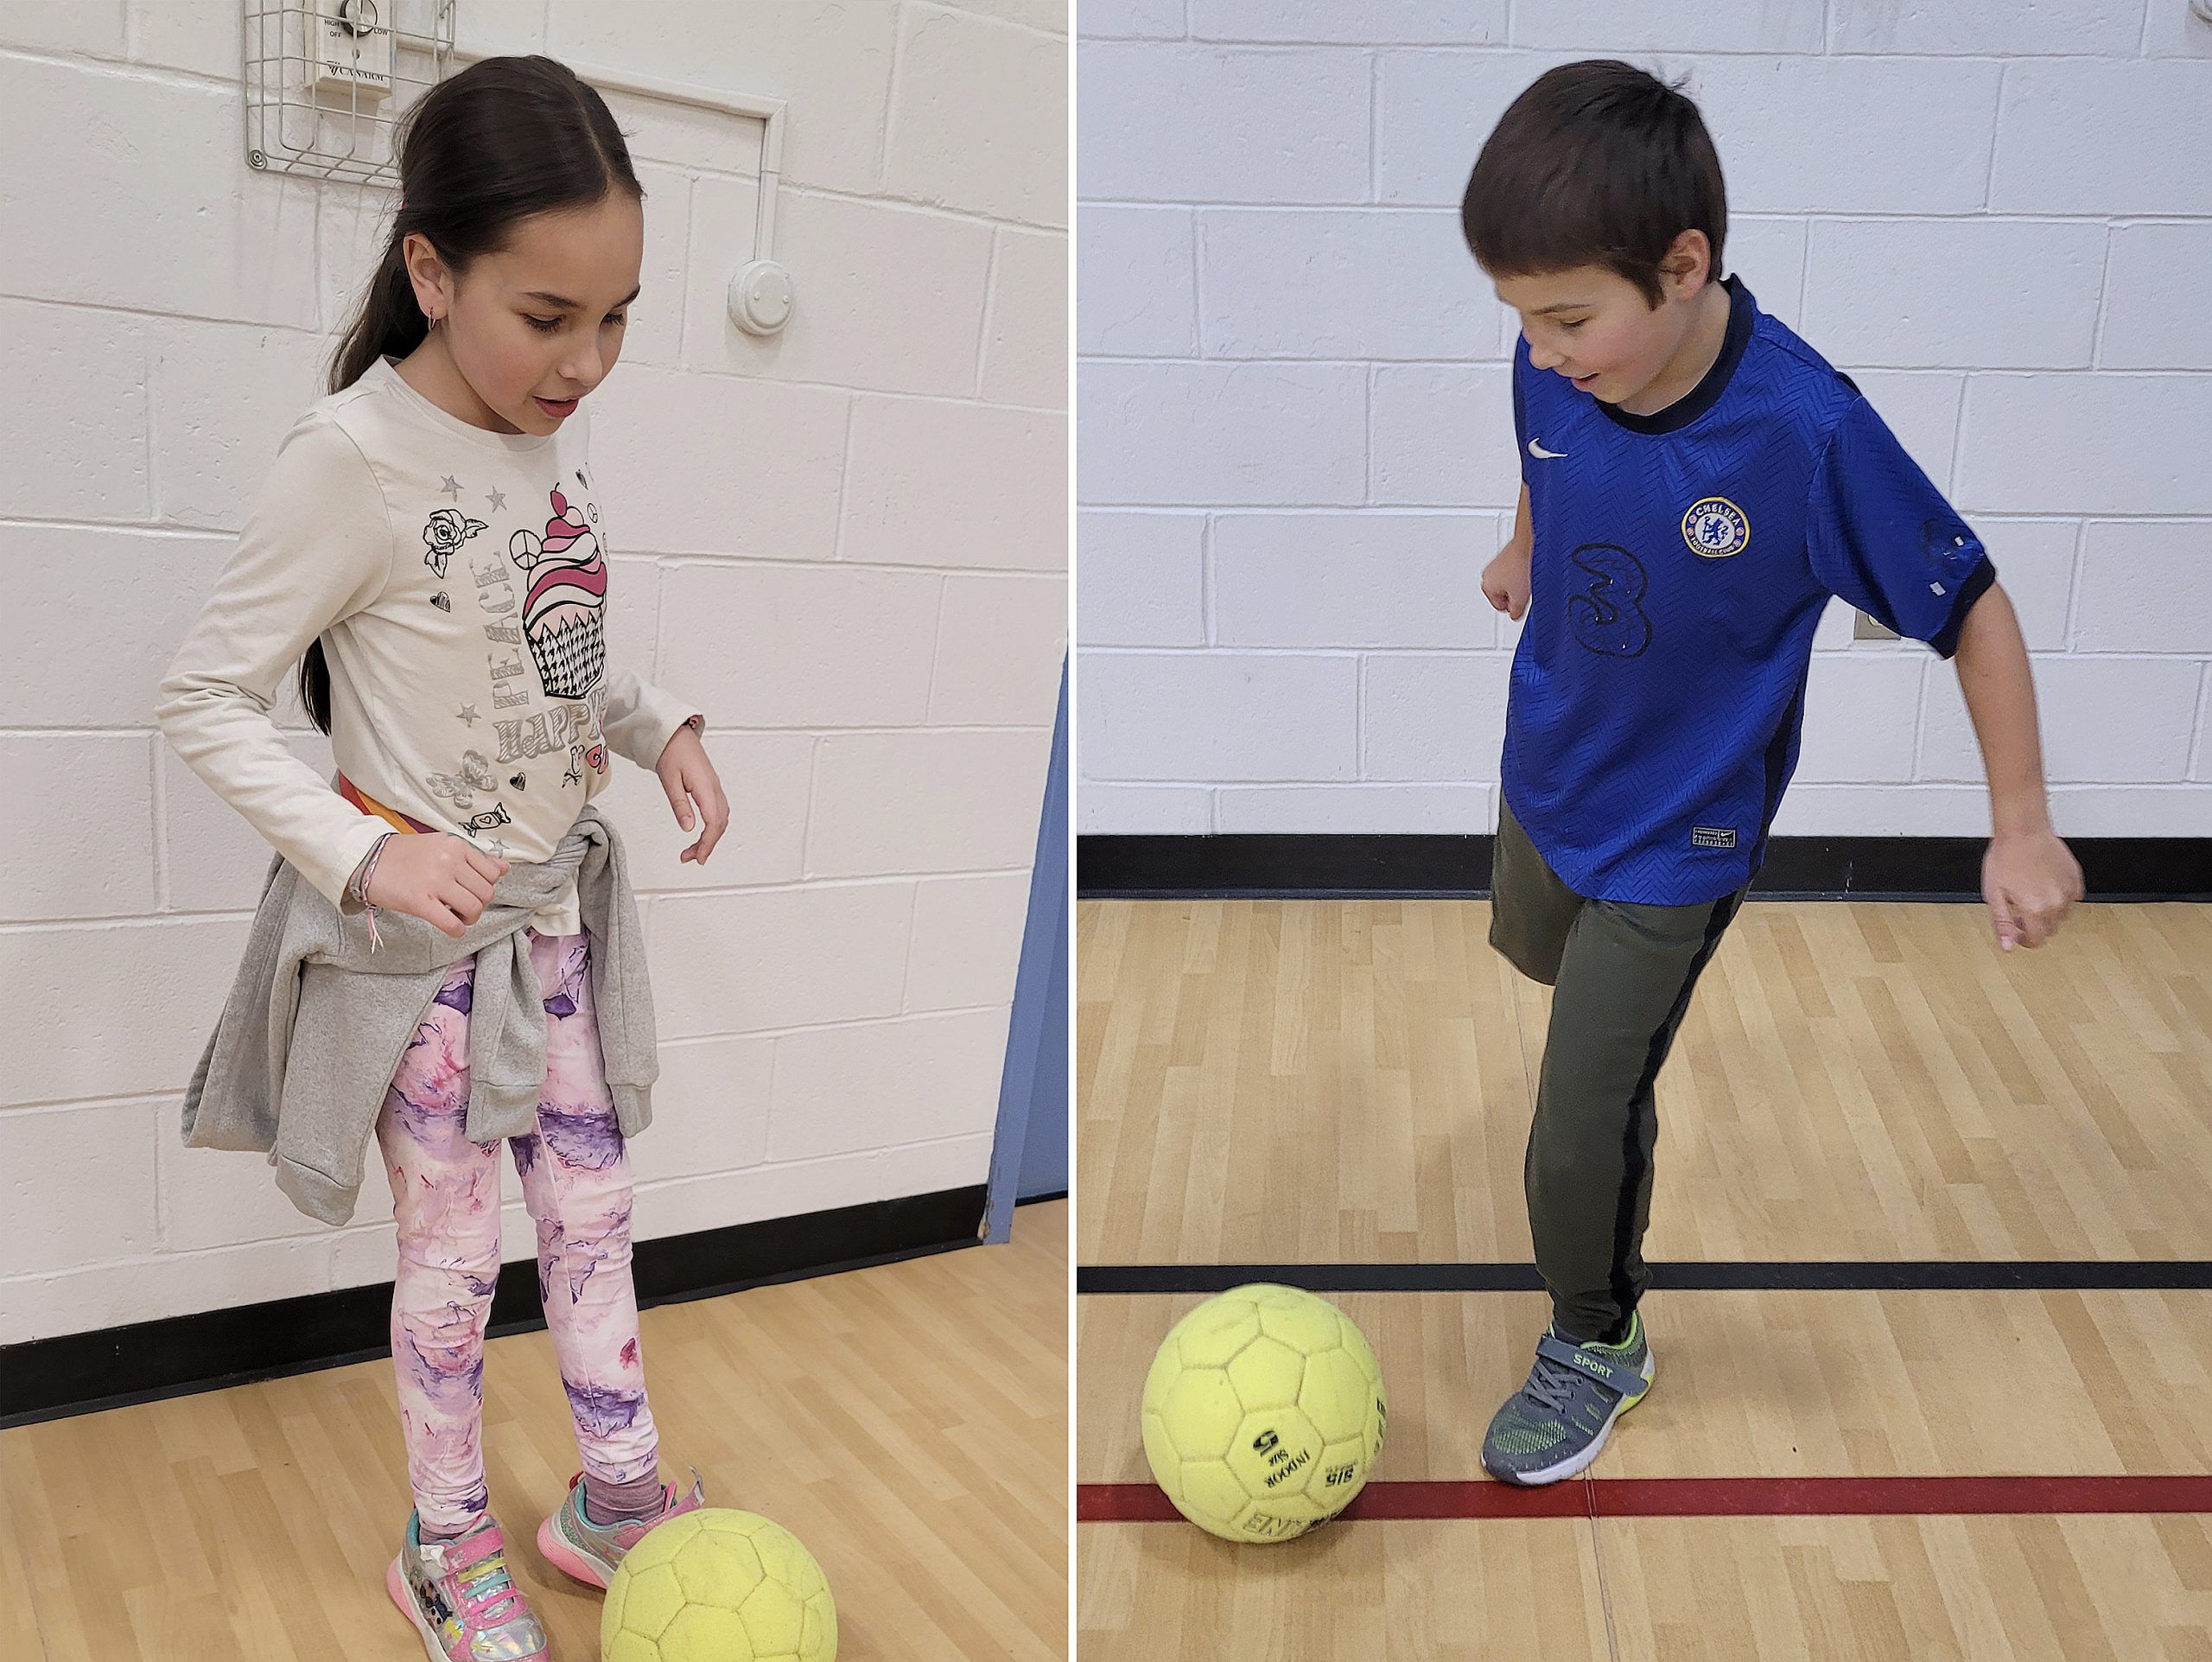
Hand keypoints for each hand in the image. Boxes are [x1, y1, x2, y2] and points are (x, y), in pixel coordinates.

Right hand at [363, 834, 510, 939]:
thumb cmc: (405, 855)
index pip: (492, 873)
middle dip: (479, 904)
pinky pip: (451, 924)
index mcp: (456, 846)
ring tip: (456, 915)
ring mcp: (434, 881)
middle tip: (463, 906)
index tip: (470, 890)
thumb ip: (474, 858)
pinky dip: (457, 930)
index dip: (485, 886)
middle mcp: (449, 861)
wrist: (367, 859)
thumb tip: (503, 869)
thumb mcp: (442, 846)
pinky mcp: (419, 901)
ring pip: (474, 908)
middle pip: (486, 893)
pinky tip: (450, 927)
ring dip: (469, 918)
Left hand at [657, 720, 727, 866]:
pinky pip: (719, 812)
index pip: (713, 822)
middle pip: (720, 824)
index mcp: (706, 787)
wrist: (675, 735)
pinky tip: (702, 833)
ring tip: (692, 849)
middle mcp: (715, 788)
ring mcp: (715, 788)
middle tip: (690, 858)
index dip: (707, 843)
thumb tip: (688, 828)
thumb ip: (680, 805)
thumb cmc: (672, 752)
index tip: (698, 858)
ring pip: (721, 819)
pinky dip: (712, 827)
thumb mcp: (669, 780)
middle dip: (707, 845)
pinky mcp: (712, 788)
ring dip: (710, 837)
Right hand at [1483, 540, 1530, 621]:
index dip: (1512, 606)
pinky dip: (1515, 574)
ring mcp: (1492, 568)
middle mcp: (1486, 577)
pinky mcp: (1501, 559)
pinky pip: (1508, 573)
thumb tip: (1514, 616)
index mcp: (1486, 588)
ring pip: (1505, 584)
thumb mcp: (1520, 598)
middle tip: (1522, 588)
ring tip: (1523, 578)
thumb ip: (1516, 612)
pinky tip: (1522, 570)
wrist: (1524, 546)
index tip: (1520, 601)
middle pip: (1501, 595)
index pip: (1500, 607)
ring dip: (1514, 584)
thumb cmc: (1519, 568)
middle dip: (1512, 595)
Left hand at [1982, 828, 2082, 950]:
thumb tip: (2008, 947)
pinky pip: (2072, 898)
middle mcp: (2056, 903)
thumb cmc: (2006, 858)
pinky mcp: (2076, 879)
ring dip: (2048, 913)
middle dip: (2034, 926)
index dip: (2024, 940)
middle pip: (2050, 929)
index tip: (2017, 934)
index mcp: (2035, 909)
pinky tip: (2045, 886)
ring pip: (2062, 915)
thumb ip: (2002, 923)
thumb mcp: (1994, 895)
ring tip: (2031, 896)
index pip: (2037, 940)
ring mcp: (2069, 891)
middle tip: (2019, 912)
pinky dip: (2060, 898)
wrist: (2023, 831)